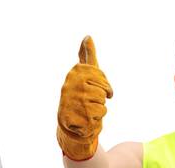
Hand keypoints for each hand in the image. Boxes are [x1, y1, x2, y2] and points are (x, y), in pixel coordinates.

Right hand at [57, 36, 112, 160]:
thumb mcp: (85, 74)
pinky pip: (100, 115)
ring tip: (87, 110)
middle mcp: (70, 86)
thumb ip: (87, 55)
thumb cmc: (80, 96)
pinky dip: (97, 119)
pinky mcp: (75, 117)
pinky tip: (86, 119)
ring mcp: (72, 101)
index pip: (101, 77)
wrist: (70, 123)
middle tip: (91, 101)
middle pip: (103, 90)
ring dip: (99, 109)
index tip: (97, 89)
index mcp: (74, 74)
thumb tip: (88, 36)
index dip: (104, 85)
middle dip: (101, 98)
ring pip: (102, 103)